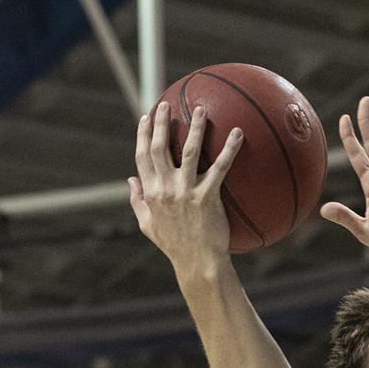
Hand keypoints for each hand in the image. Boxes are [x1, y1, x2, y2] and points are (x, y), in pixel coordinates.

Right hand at [129, 101, 243, 271]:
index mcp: (151, 193)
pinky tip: (238, 133)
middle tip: (167, 105)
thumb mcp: (148, 225)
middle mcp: (165, 188)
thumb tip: (130, 180)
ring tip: (202, 110)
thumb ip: (137, 201)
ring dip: (195, 128)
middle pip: (160, 148)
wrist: (197, 262)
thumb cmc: (175, 245)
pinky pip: (220, 168)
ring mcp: (186, 192)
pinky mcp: (207, 197)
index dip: (143, 135)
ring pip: (189, 151)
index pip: (142, 157)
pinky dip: (229, 149)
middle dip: (162, 123)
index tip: (146, 117)